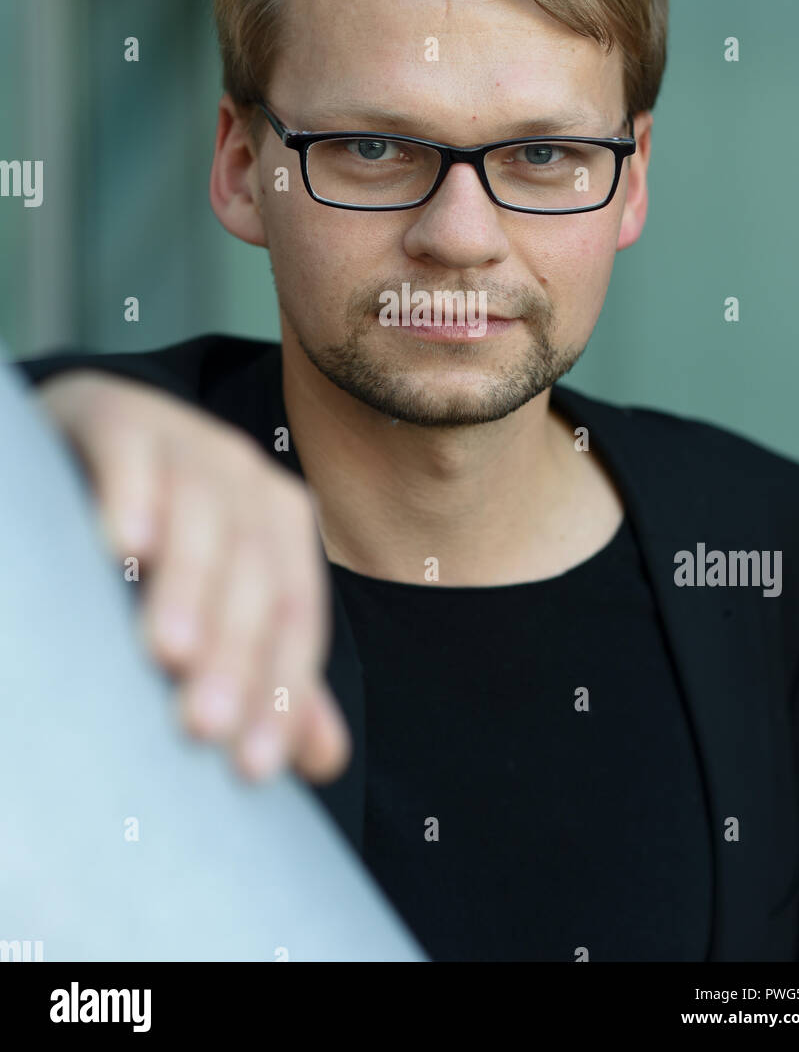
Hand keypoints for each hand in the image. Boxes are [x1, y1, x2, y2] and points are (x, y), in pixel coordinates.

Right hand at [38, 370, 350, 784]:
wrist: (92, 431)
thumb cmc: (158, 535)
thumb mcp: (216, 598)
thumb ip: (265, 672)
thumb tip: (325, 759)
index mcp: (280, 524)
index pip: (293, 615)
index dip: (280, 690)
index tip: (250, 765)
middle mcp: (243, 478)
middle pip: (255, 572)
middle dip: (235, 652)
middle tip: (204, 724)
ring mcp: (184, 438)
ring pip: (202, 515)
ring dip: (190, 585)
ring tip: (170, 652)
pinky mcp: (118, 414)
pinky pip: (133, 453)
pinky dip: (132, 496)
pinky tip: (124, 548)